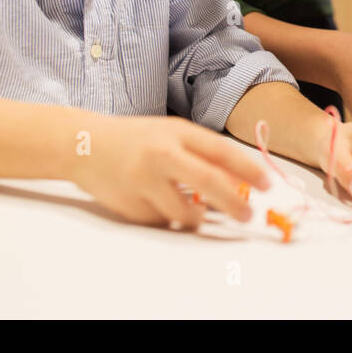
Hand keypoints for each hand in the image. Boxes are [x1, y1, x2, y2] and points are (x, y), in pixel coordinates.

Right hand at [68, 115, 268, 228]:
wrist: (85, 145)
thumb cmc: (138, 138)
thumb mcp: (171, 133)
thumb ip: (202, 152)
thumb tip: (241, 178)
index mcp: (176, 132)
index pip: (221, 151)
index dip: (248, 170)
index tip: (266, 185)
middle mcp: (161, 154)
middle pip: (209, 183)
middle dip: (234, 203)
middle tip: (248, 215)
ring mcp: (144, 181)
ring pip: (185, 212)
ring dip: (198, 217)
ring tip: (199, 213)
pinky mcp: (130, 205)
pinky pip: (162, 219)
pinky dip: (168, 216)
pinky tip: (157, 201)